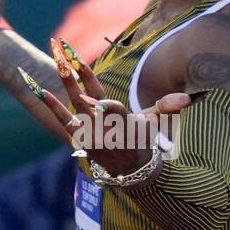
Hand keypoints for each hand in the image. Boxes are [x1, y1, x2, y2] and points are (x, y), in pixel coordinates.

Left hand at [28, 36, 195, 180]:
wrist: (134, 173)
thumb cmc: (144, 141)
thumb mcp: (155, 123)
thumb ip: (167, 105)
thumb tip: (190, 98)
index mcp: (121, 119)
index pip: (108, 104)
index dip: (97, 92)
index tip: (86, 80)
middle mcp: (103, 128)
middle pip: (84, 98)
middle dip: (72, 76)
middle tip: (61, 56)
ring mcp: (89, 133)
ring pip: (71, 105)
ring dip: (61, 85)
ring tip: (53, 65)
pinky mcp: (80, 138)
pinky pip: (63, 118)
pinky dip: (51, 104)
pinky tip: (39, 89)